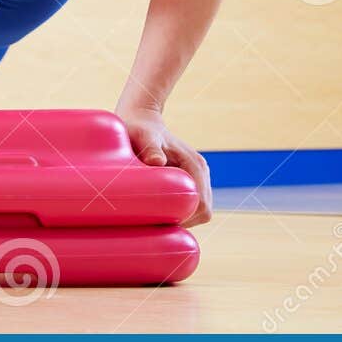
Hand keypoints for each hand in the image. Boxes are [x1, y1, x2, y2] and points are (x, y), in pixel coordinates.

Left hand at [116, 104, 212, 227]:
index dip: (184, 217)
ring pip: (196, 209)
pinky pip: (188, 203)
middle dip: (182, 219)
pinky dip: (176, 210)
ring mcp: (195, 176)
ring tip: (153, 215)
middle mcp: (199, 172)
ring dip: (179, 215)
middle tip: (154, 222)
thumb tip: (157, 162)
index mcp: (195, 165)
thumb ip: (150, 148)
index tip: (159, 220)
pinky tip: (156, 208)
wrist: (141, 118)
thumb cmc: (139, 128)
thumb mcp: (143, 136)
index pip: (201, 204)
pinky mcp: (187, 179)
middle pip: (202, 210)